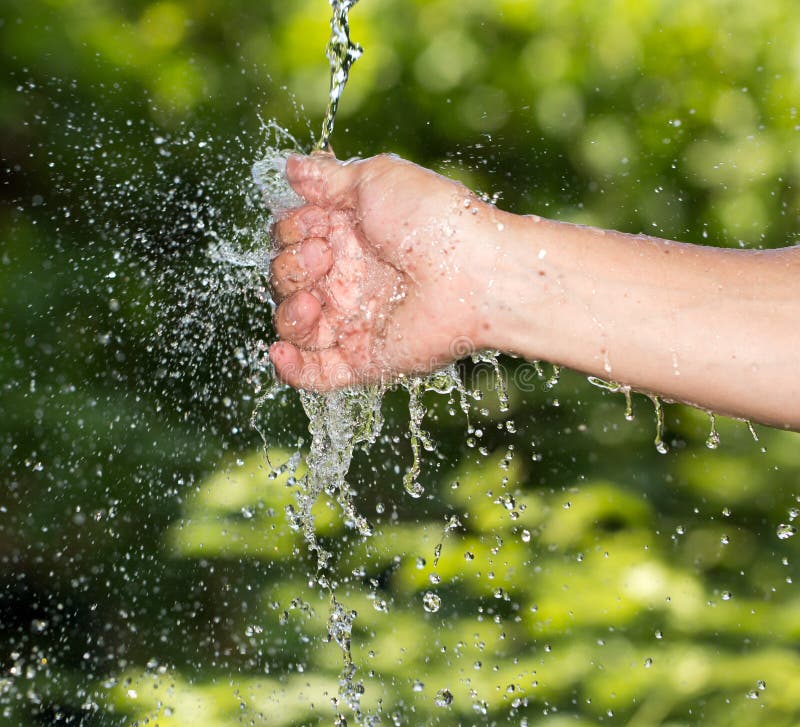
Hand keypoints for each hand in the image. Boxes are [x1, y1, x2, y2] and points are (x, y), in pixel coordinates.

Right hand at [268, 153, 499, 389]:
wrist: (475, 273)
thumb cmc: (433, 220)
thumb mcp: (376, 181)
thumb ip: (328, 179)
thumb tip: (292, 166)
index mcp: (349, 237)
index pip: (293, 238)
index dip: (291, 230)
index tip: (312, 220)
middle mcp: (348, 280)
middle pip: (286, 280)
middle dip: (290, 266)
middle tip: (325, 253)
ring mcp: (354, 322)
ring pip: (294, 326)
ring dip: (288, 312)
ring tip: (312, 301)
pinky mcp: (364, 360)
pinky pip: (316, 374)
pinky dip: (291, 368)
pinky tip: (281, 350)